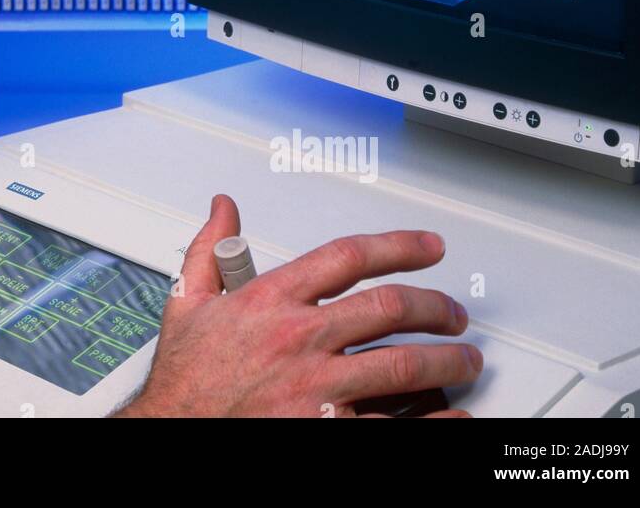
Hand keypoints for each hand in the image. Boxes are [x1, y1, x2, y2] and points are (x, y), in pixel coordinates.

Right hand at [113, 194, 481, 416]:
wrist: (175, 430)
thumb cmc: (185, 379)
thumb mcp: (186, 302)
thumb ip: (210, 248)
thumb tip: (224, 208)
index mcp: (270, 301)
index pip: (348, 257)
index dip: (398, 245)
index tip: (428, 247)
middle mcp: (299, 339)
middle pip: (389, 307)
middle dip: (435, 306)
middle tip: (453, 313)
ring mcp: (317, 388)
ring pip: (403, 364)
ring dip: (446, 360)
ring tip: (464, 360)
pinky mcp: (327, 429)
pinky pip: (396, 424)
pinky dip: (435, 420)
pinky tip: (452, 415)